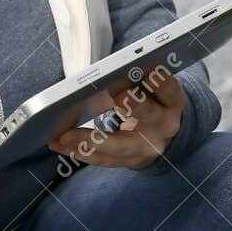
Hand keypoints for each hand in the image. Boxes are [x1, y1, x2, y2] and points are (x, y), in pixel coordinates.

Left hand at [48, 66, 185, 169]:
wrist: (163, 137)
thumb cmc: (151, 102)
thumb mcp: (154, 89)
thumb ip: (140, 78)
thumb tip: (115, 69)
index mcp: (172, 104)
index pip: (170, 92)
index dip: (162, 84)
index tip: (151, 74)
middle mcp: (163, 127)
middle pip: (150, 117)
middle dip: (134, 106)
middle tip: (117, 95)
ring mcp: (146, 148)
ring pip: (119, 146)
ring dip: (89, 141)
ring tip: (63, 136)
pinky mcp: (128, 161)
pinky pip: (103, 159)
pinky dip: (80, 151)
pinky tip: (59, 144)